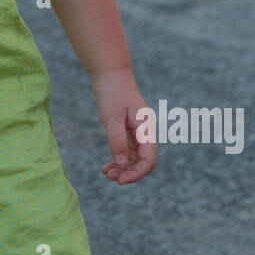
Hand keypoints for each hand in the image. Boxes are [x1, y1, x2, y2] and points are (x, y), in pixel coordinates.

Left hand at [89, 67, 156, 184]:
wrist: (110, 73)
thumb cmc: (112, 91)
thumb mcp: (112, 117)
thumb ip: (117, 140)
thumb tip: (122, 163)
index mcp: (147, 129)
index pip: (149, 159)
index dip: (137, 173)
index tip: (121, 181)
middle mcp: (145, 132)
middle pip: (143, 162)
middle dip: (129, 173)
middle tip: (109, 177)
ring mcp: (137, 132)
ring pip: (134, 158)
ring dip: (122, 168)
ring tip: (106, 173)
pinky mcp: (128, 131)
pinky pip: (127, 151)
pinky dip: (118, 160)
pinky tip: (106, 166)